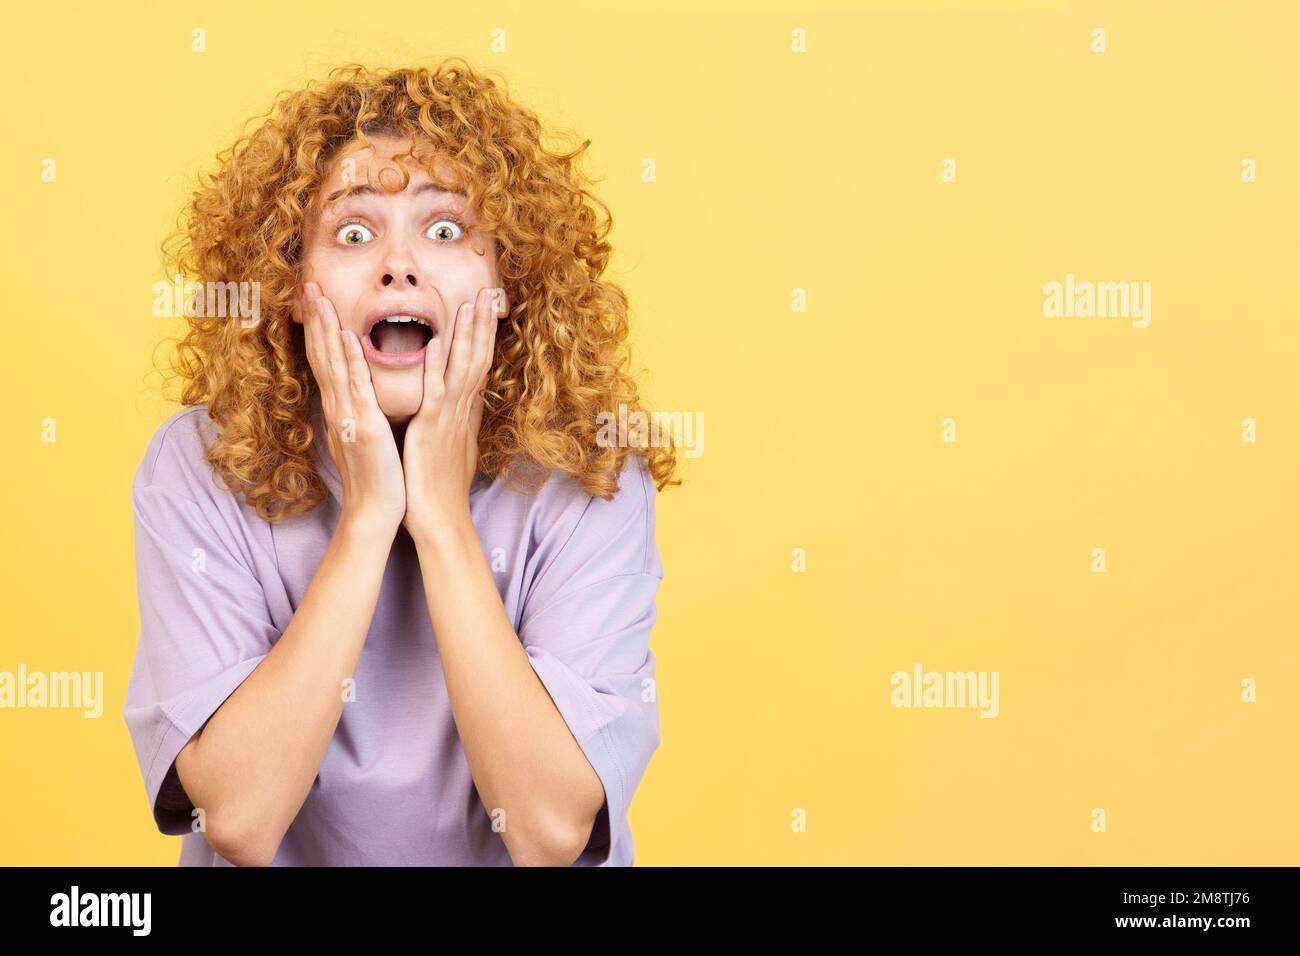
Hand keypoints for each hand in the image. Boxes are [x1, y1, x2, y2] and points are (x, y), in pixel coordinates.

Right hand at [300, 281, 405, 538]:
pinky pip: (357, 389)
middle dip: (315, 319)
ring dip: (326, 329)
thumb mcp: (364, 435)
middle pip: (322, 355)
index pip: (325, 361)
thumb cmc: (376, 477)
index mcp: (341, 408)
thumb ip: (359, 410)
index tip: (314, 300)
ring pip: (334, 364)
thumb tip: (357, 392)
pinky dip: (352, 362)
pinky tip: (348, 338)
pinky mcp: (365, 427)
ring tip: (320, 298)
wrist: (375, 512)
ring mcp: (349, 416)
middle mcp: (338, 408)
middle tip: (309, 284)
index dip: (318, 329)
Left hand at [402, 286, 504, 539]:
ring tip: (471, 304)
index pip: (478, 364)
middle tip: (488, 291)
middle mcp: (461, 410)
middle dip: (482, 324)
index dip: (484, 335)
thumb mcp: (453, 446)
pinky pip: (435, 394)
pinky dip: (435, 369)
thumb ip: (457, 421)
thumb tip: (465, 405)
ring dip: (467, 336)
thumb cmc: (440, 486)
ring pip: (462, 369)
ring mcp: (449, 419)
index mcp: (463, 412)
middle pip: (477, 358)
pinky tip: (435, 345)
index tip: (488, 307)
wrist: (440, 518)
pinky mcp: (431, 430)